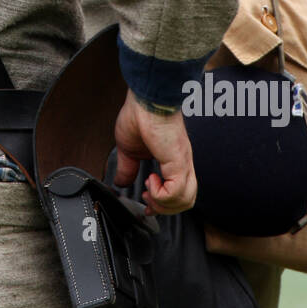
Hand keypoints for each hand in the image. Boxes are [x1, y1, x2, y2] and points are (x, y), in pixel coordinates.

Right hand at [113, 88, 196, 214]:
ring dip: (162, 203)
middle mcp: (182, 164)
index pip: (179, 194)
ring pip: (186, 200)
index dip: (164, 206)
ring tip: (149, 189)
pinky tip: (150, 180)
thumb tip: (120, 182)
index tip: (148, 207)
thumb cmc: (140, 115)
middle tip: (148, 201)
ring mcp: (182, 163)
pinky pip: (176, 192)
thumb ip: (127, 168)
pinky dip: (161, 194)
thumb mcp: (128, 149)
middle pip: (186, 201)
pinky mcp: (178, 162)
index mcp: (173, 161)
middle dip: (163, 208)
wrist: (146, 99)